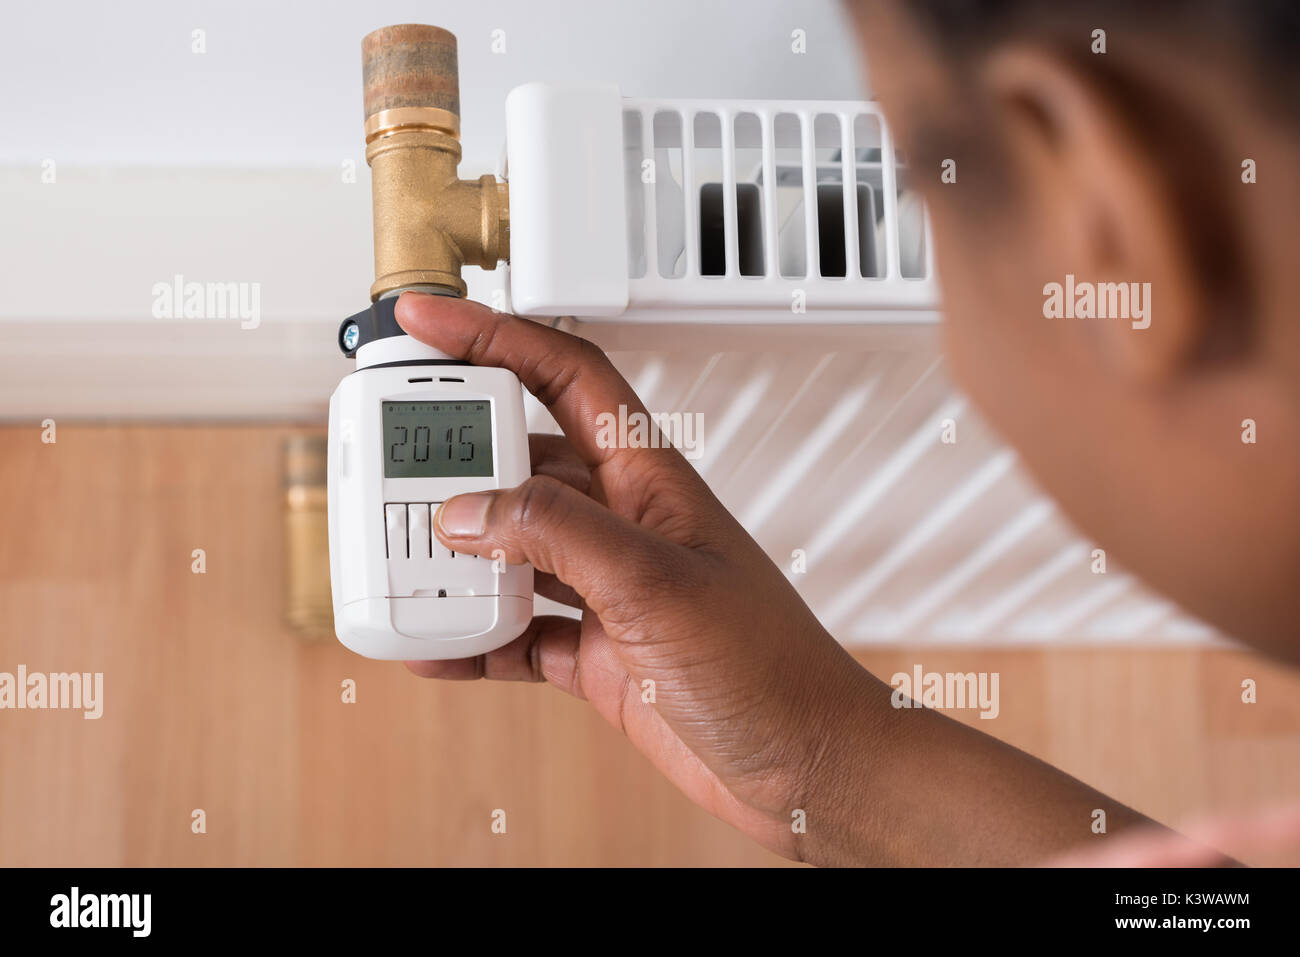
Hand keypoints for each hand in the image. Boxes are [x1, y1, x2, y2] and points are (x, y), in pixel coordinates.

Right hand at [394, 292, 874, 862]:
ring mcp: (608, 589)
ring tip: (400, 557)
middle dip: (454, 457)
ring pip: (511, 549)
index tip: (426, 320)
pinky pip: (517, 631)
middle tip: (393, 463)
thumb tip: (468, 512)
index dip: (495, 336)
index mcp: (649, 479)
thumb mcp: (655, 583)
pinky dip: (472, 638)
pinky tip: (435, 647)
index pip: (565, 375)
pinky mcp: (597, 651)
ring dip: (456, 554)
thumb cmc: (769, 668)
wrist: (806, 765)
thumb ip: (557, 535)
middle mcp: (623, 524)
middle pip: (522, 461)